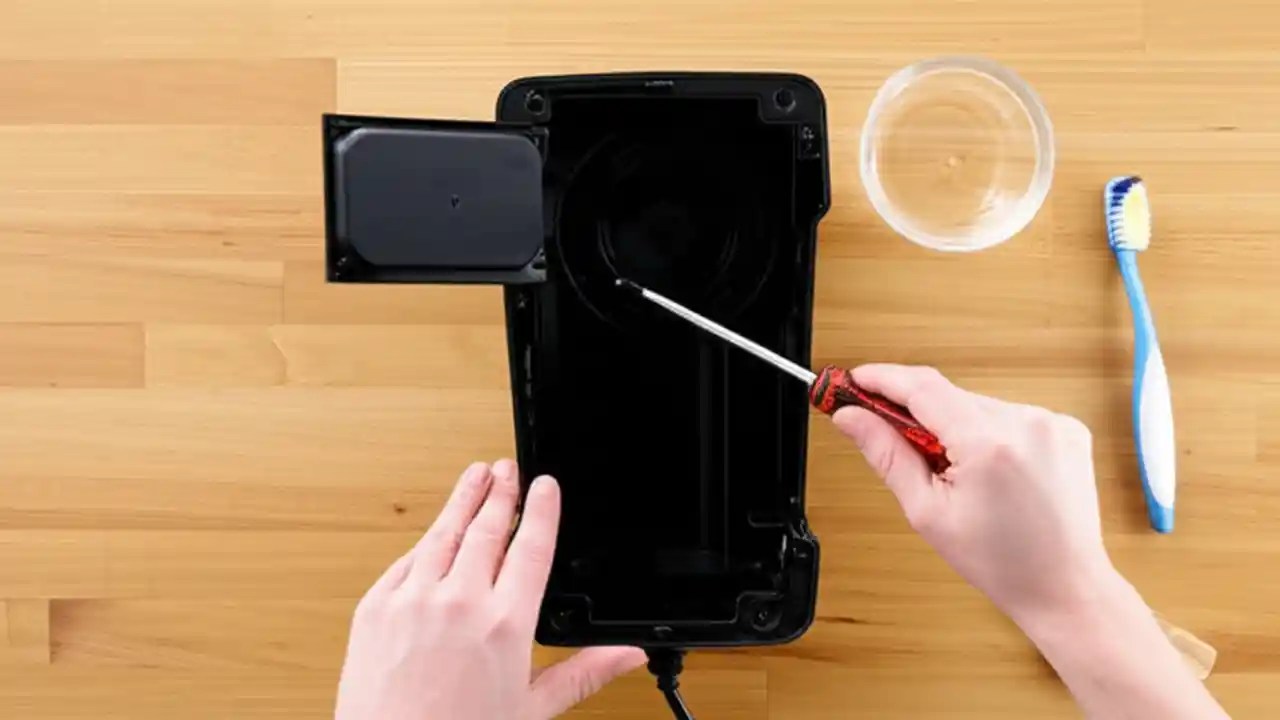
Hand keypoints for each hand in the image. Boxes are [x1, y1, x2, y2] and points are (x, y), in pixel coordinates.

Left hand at [335, 460, 644, 719]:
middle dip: (500, 492)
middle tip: (507, 468)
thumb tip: (627, 654)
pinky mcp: (375, 608)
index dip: (541, 510)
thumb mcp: (531, 708)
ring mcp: (413, 600)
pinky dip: (425, 542)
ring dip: (462, 500)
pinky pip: (405, 562)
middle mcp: (460, 602)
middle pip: (487, 529)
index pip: (531, 547)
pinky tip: (434, 533)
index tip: (545, 486)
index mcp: (505, 625)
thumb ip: (582, 672)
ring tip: (475, 476)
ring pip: (443, 534)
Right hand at [832, 365, 1114, 623]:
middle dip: (916, 413)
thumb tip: (851, 418)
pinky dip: (989, 433)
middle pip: (949, 395)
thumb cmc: (1002, 562)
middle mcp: (1026, 423)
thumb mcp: (928, 512)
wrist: (1064, 587)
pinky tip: (990, 471)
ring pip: (977, 405)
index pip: (922, 387)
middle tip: (890, 436)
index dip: (882, 379)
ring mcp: (1052, 422)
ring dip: (955, 426)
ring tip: (955, 474)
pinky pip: (1009, 416)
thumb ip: (886, 454)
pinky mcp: (1067, 428)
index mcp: (989, 444)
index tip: (854, 380)